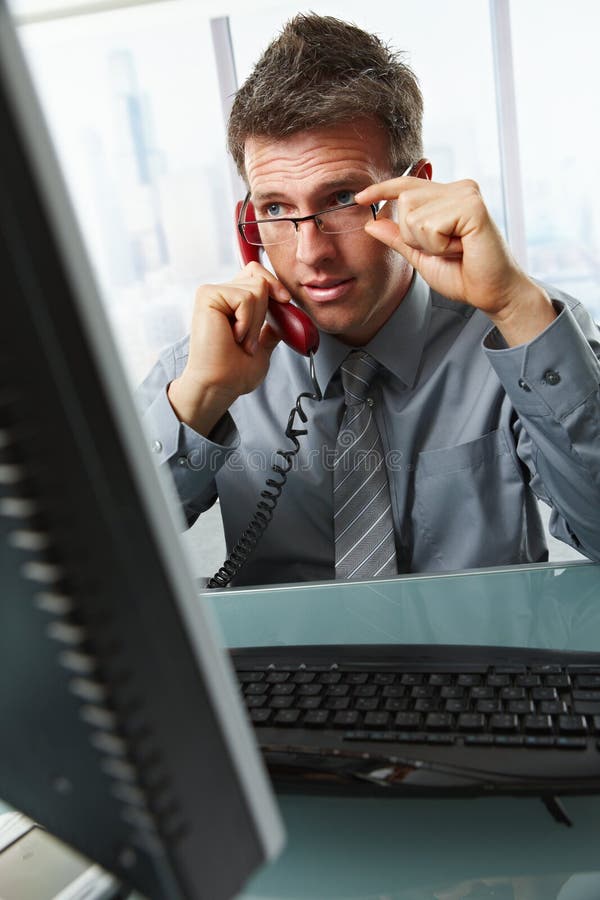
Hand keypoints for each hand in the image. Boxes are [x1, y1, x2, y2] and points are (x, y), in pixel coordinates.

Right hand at [168, 262, 289, 434]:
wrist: (221, 384)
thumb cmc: (235, 372)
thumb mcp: (263, 347)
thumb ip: (271, 329)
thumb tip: (285, 316)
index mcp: (232, 302)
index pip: (257, 273)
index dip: (274, 284)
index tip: (285, 301)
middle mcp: (221, 294)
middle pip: (260, 278)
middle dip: (265, 311)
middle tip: (249, 339)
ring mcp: (213, 292)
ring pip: (257, 288)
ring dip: (255, 322)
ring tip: (240, 340)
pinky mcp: (207, 295)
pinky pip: (245, 297)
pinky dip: (247, 322)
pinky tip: (233, 336)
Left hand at [356, 177, 555, 344]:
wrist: (491, 293)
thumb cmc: (463, 275)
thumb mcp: (421, 255)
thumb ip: (398, 238)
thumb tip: (372, 223)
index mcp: (448, 196)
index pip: (407, 185)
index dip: (382, 189)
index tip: (360, 198)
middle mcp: (458, 189)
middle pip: (405, 202)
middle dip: (414, 236)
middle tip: (444, 249)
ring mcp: (466, 194)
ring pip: (414, 215)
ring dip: (428, 243)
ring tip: (454, 250)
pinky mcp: (473, 207)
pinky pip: (431, 226)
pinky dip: (439, 246)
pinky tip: (460, 249)